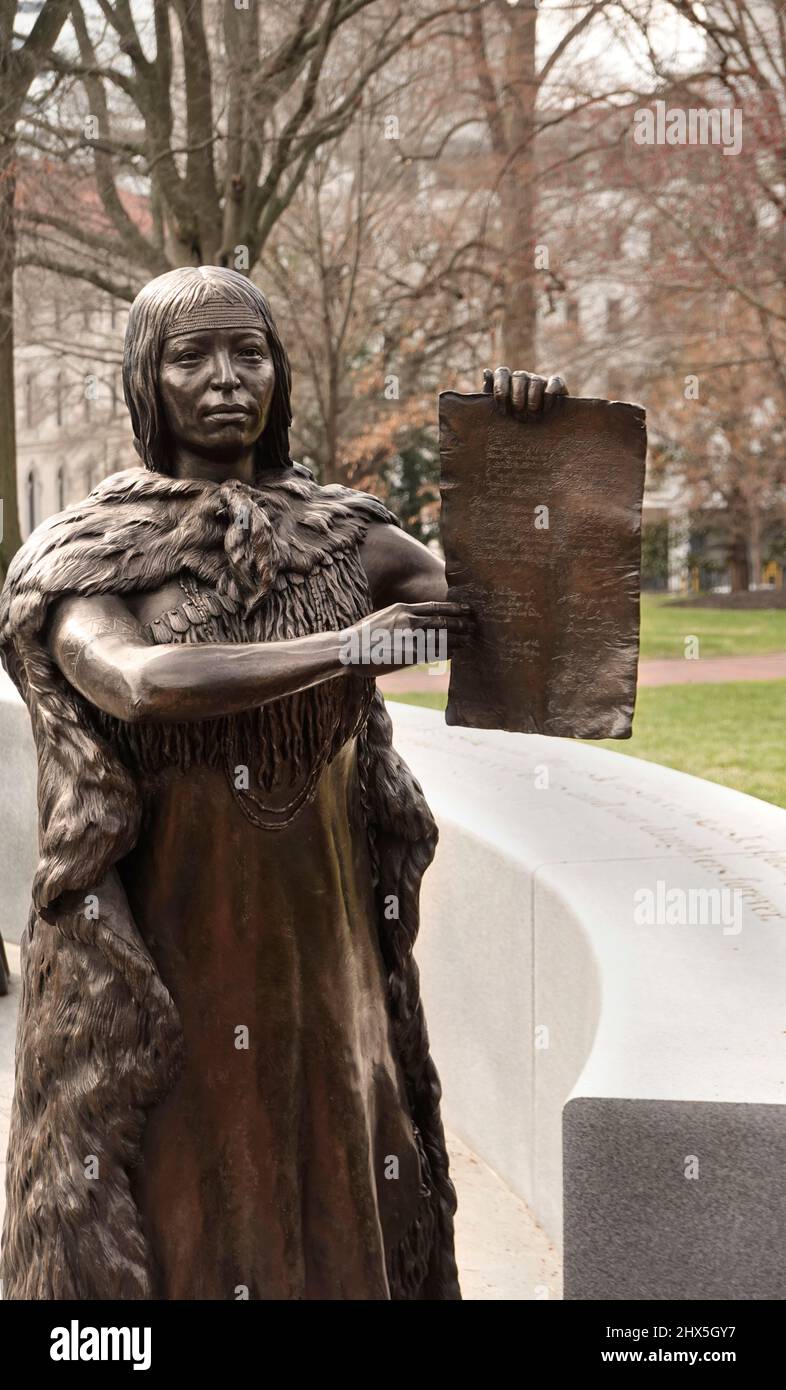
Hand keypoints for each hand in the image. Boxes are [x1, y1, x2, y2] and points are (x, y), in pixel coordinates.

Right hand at [339, 601, 474, 676]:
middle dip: (461, 623)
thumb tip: (411, 620)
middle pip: (443, 621)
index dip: (453, 608)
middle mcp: (408, 621)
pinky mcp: (408, 655)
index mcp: (402, 609)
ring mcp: (409, 638)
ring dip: (458, 639)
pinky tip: (455, 653)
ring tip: (469, 640)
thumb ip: (399, 617)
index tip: (466, 609)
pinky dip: (446, 652)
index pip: (435, 607)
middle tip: (474, 625)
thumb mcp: (381, 617)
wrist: (348, 650)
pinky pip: (433, 653)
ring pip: (441, 638)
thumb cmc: (362, 636)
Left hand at [482, 366, 567, 418]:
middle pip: (519, 376)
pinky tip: (546, 409)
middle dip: (518, 397)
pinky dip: (550, 394)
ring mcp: (540, 380)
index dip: (501, 389)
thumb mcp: (498, 412)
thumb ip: (489, 394)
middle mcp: (523, 377)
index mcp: (508, 381)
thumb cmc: (512, 424)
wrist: (537, 436)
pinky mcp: (557, 385)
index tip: (502, 410)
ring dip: (533, 400)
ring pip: (536, 381)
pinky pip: (555, 382)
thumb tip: (486, 372)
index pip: (503, 372)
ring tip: (532, 416)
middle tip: (519, 415)